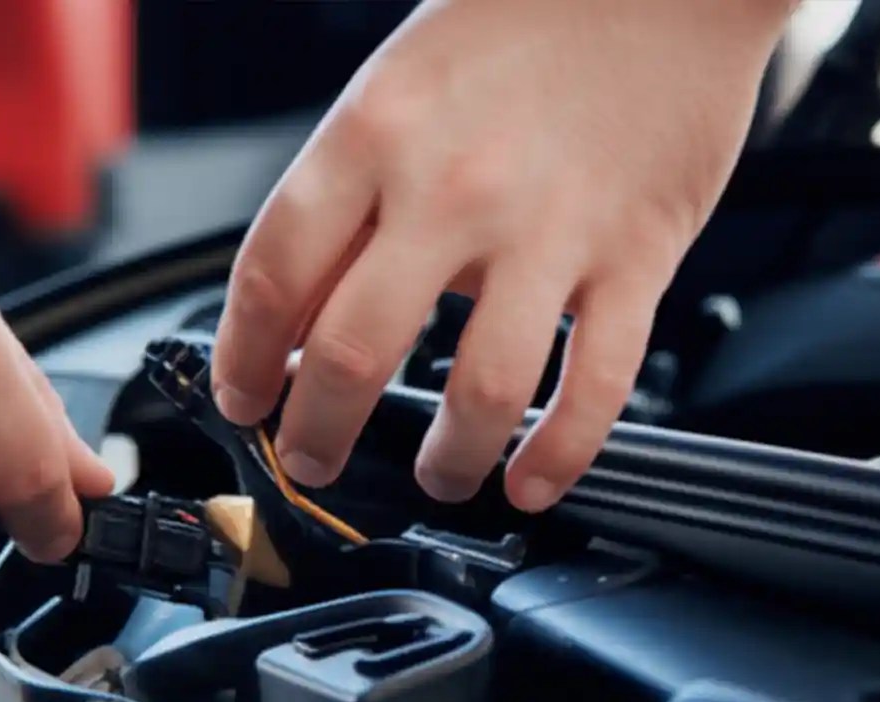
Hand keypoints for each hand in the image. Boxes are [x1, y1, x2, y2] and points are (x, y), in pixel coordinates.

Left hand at [212, 0, 794, 511]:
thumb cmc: (526, 19)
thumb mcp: (401, 80)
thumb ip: (350, 195)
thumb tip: (299, 305)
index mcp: (376, 130)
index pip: (273, 273)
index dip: (243, 356)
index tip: (243, 397)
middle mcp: (453, 185)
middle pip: (353, 352)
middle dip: (317, 432)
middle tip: (313, 457)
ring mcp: (550, 227)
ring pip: (479, 391)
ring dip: (444, 460)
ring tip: (437, 476)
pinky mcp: (636, 255)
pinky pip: (594, 383)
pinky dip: (560, 452)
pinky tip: (533, 478)